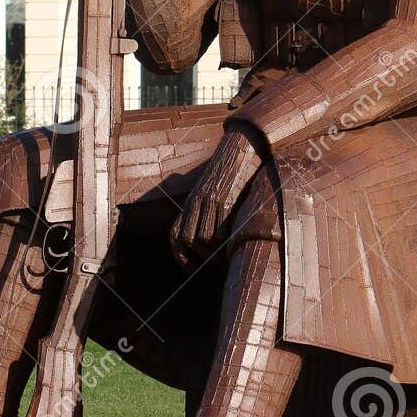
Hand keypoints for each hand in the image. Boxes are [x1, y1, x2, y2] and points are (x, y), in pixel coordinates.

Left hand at [171, 124, 267, 264]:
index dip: (179, 255)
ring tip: (223, 257)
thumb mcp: (212, 190)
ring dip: (212, 252)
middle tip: (211, 263)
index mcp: (191, 201)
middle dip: (197, 256)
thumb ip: (206, 210)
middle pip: (186, 239)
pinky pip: (220, 228)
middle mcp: (196, 202)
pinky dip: (224, 241)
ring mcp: (210, 201)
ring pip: (203, 237)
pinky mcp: (226, 200)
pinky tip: (231, 244)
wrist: (240, 148)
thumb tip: (208, 237)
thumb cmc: (230, 173)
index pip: (175, 234)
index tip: (189, 269)